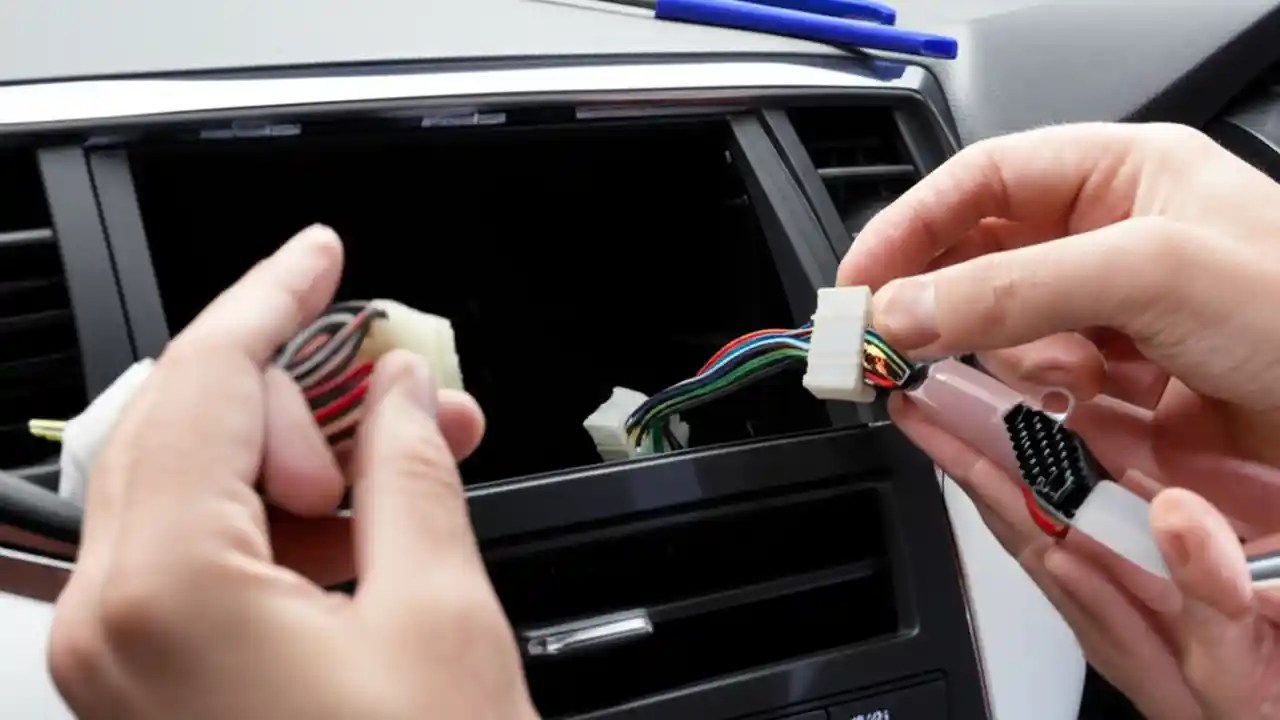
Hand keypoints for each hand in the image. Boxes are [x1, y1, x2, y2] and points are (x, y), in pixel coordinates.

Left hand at [48, 226, 537, 719]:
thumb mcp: (440, 620)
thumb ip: (413, 476)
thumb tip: (403, 389)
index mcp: (167, 592)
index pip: (206, 379)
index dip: (277, 295)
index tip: (324, 255)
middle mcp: (112, 624)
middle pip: (190, 426)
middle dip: (308, 392)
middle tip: (412, 394)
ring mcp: (119, 659)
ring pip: (194, 489)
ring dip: (304, 460)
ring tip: (414, 466)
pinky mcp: (145, 684)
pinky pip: (198, 557)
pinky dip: (281, 523)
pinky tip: (370, 528)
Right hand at [838, 123, 1279, 717]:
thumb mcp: (1152, 269)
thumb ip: (1016, 287)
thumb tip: (905, 309)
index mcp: (1119, 175)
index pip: (978, 184)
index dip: (907, 226)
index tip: (856, 283)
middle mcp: (1108, 240)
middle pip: (978, 260)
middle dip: (930, 301)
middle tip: (881, 346)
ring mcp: (1114, 318)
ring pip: (1001, 332)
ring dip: (983, 360)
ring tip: (988, 383)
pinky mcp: (1123, 389)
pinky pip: (1039, 391)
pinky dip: (1021, 407)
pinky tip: (1040, 414)